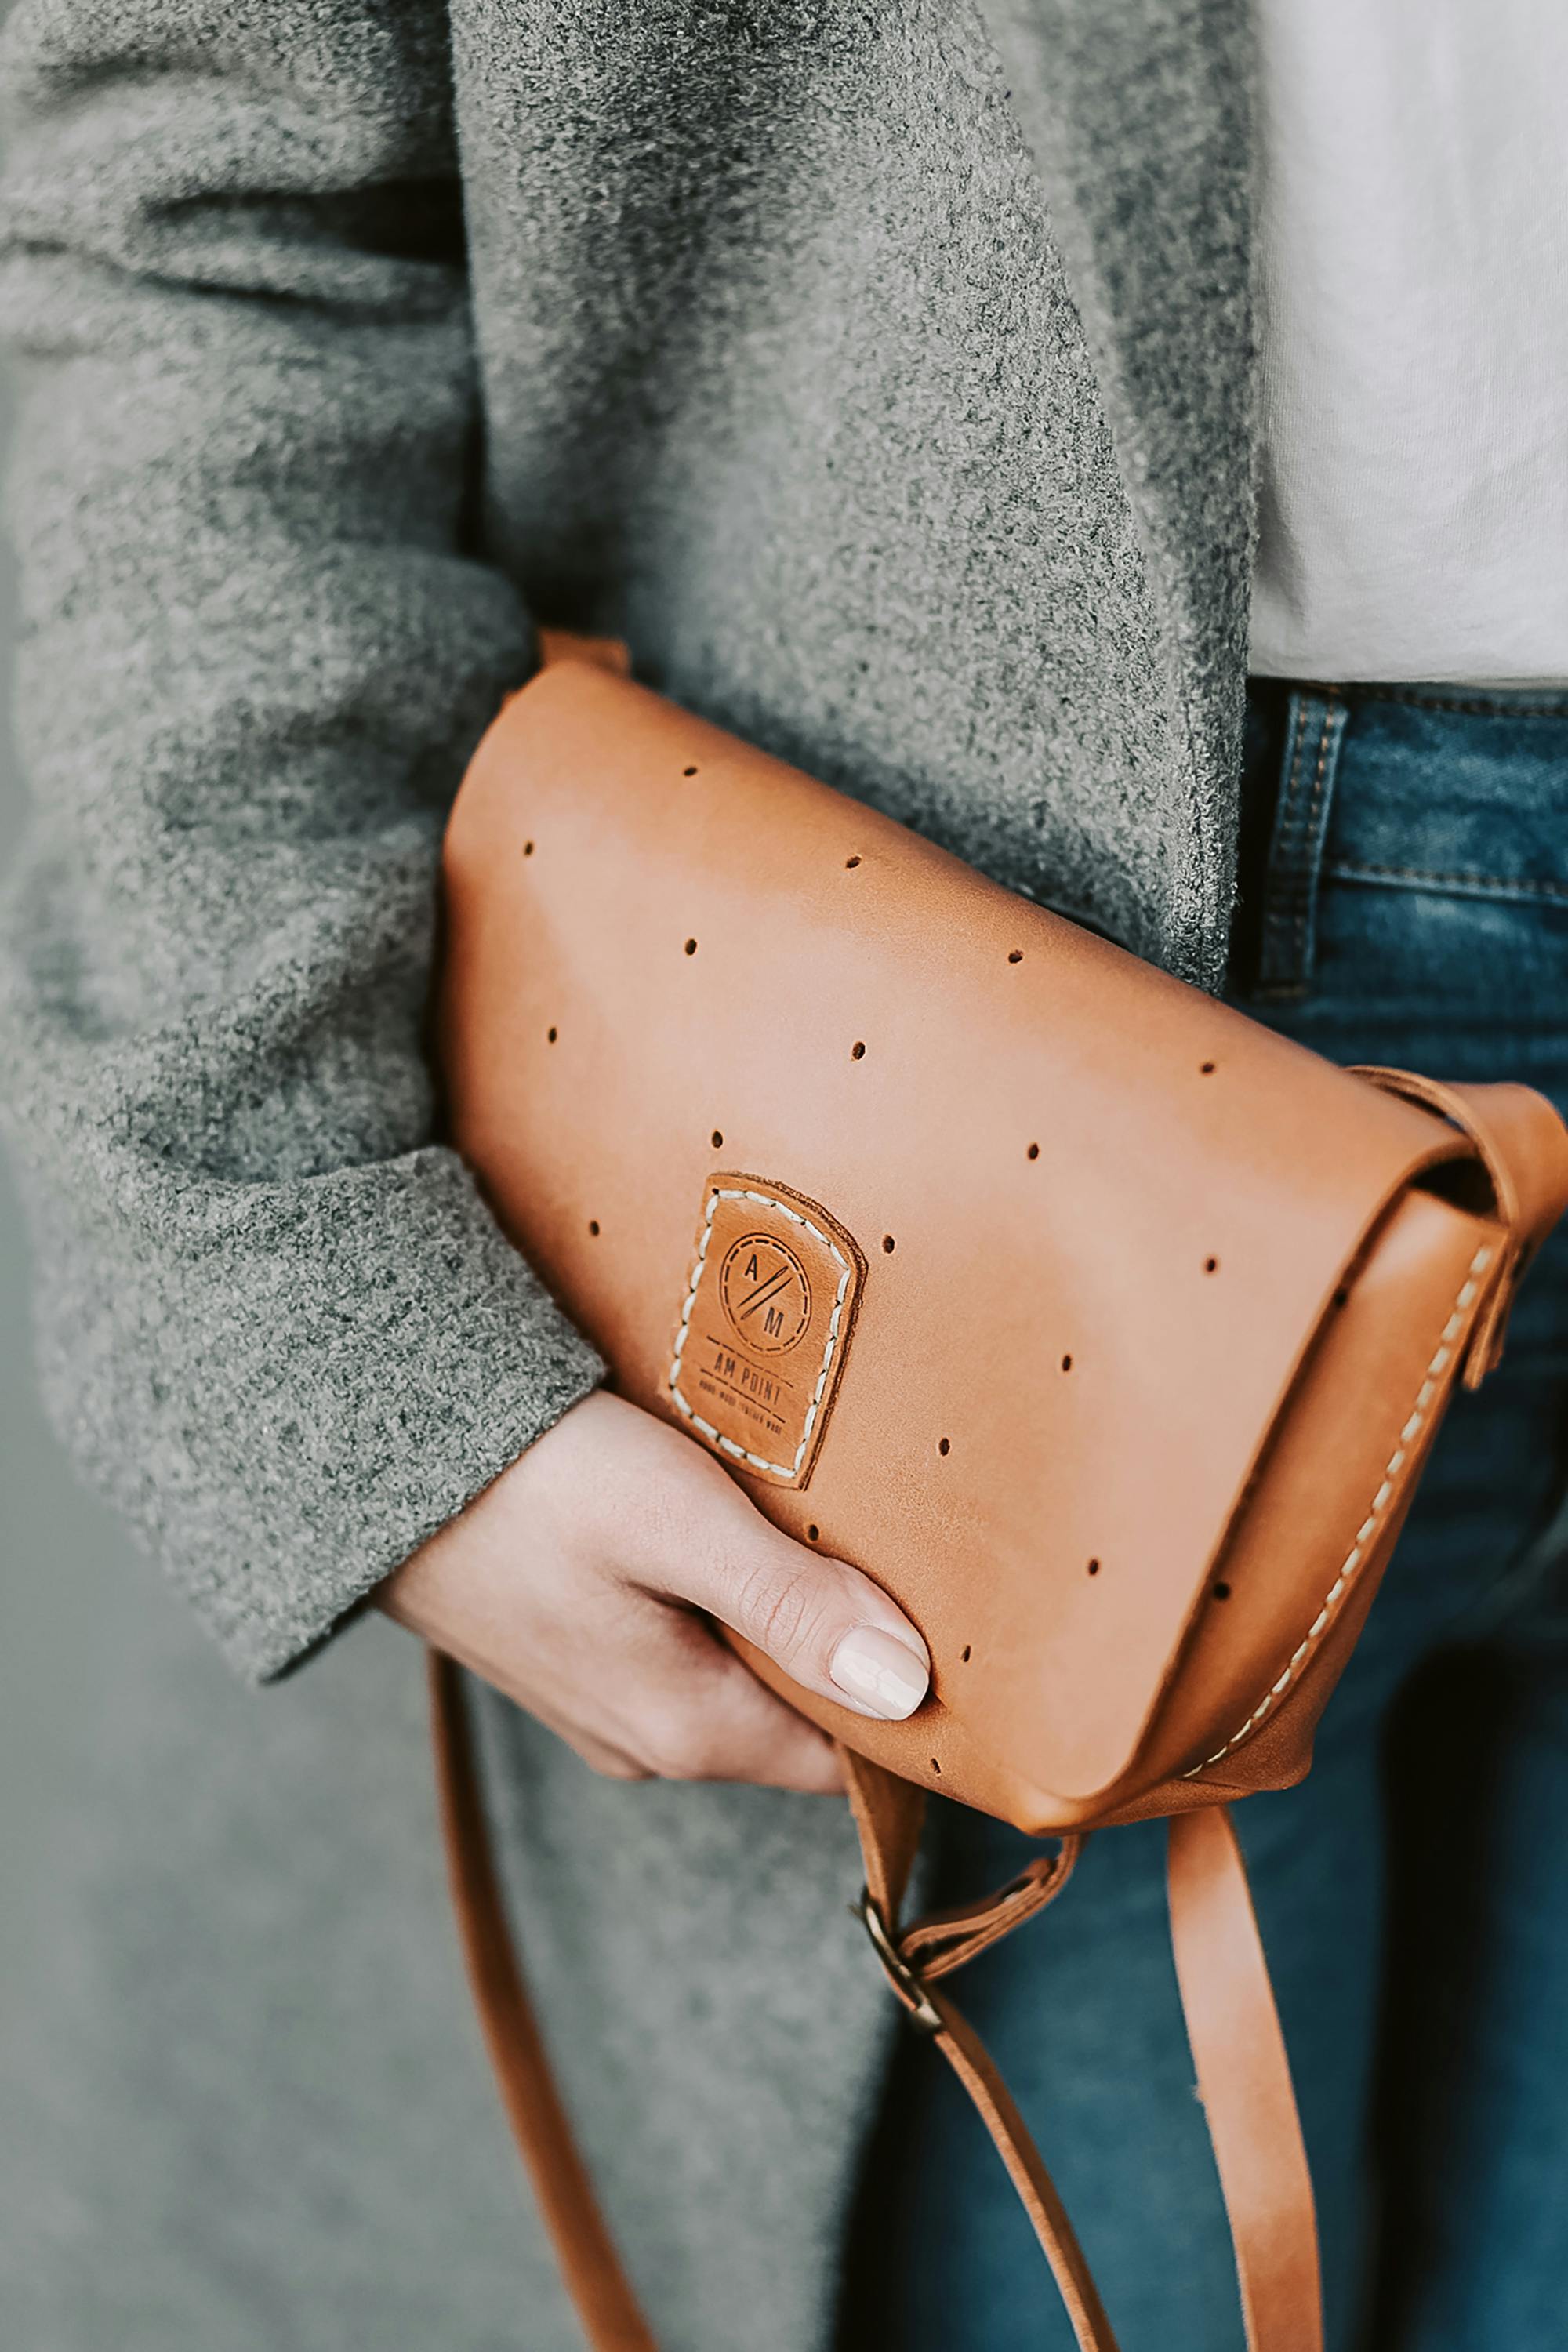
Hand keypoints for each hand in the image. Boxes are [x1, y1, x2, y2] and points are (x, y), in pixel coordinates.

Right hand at [379, 1390, 929, 1792]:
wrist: (362, 1449)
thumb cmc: (531, 1476)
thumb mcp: (675, 1524)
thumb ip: (791, 1605)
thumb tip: (911, 1687)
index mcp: (688, 1730)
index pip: (850, 1759)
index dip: (918, 1702)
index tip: (972, 1625)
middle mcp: (649, 1743)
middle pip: (800, 1717)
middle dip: (857, 1651)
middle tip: (917, 1554)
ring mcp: (604, 1705)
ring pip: (742, 1678)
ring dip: (788, 1618)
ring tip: (832, 1531)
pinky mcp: (573, 1654)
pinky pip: (686, 1647)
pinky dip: (726, 1602)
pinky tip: (737, 1531)